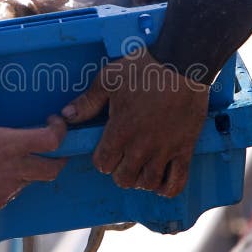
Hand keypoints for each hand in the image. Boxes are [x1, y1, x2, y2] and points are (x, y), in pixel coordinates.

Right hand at [0, 49, 67, 219]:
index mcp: (10, 146)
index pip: (53, 140)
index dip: (60, 129)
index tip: (51, 121)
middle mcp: (15, 170)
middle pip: (54, 168)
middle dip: (58, 155)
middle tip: (48, 142)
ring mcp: (7, 190)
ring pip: (34, 180)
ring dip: (34, 167)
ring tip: (19, 153)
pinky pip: (15, 192)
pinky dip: (14, 181)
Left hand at [62, 48, 208, 196]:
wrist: (183, 63)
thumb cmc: (144, 69)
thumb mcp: (109, 79)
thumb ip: (88, 101)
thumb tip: (67, 115)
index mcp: (120, 130)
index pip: (103, 164)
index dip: (103, 160)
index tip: (108, 150)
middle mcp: (141, 146)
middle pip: (124, 179)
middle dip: (121, 172)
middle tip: (125, 159)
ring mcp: (164, 150)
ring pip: (148, 183)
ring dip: (142, 179)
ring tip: (143, 166)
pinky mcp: (185, 149)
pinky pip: (177, 182)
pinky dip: (168, 188)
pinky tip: (162, 179)